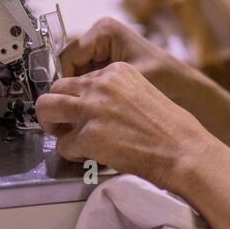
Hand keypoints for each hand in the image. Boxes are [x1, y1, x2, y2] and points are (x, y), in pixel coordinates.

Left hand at [35, 61, 213, 187]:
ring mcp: (92, 109)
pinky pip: (63, 145)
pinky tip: (89, 157)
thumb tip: (92, 108)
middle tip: (63, 122)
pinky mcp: (88, 135)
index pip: (81, 77)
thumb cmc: (169, 128)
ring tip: (63, 136)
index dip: (78, 97)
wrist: (182, 149)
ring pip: (46, 108)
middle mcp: (101, 85)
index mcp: (117, 71)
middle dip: (56, 106)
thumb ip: (115, 93)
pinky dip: (72, 154)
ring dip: (51, 124)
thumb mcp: (143, 92)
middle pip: (56, 87)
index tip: (81, 110)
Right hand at [61, 16, 202, 105]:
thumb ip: (99, 87)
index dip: (63, 82)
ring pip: (74, 73)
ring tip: (79, 113)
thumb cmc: (163, 78)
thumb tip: (69, 99)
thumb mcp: (129, 81)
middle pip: (68, 64)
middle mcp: (99, 33)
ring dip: (76, 92)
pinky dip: (86, 92)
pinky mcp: (104, 58)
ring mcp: (101, 45)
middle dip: (69, 88)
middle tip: (68, 113)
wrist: (181, 83)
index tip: (62, 106)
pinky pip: (84, 76)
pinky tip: (90, 108)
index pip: (68, 56)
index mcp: (104, 29)